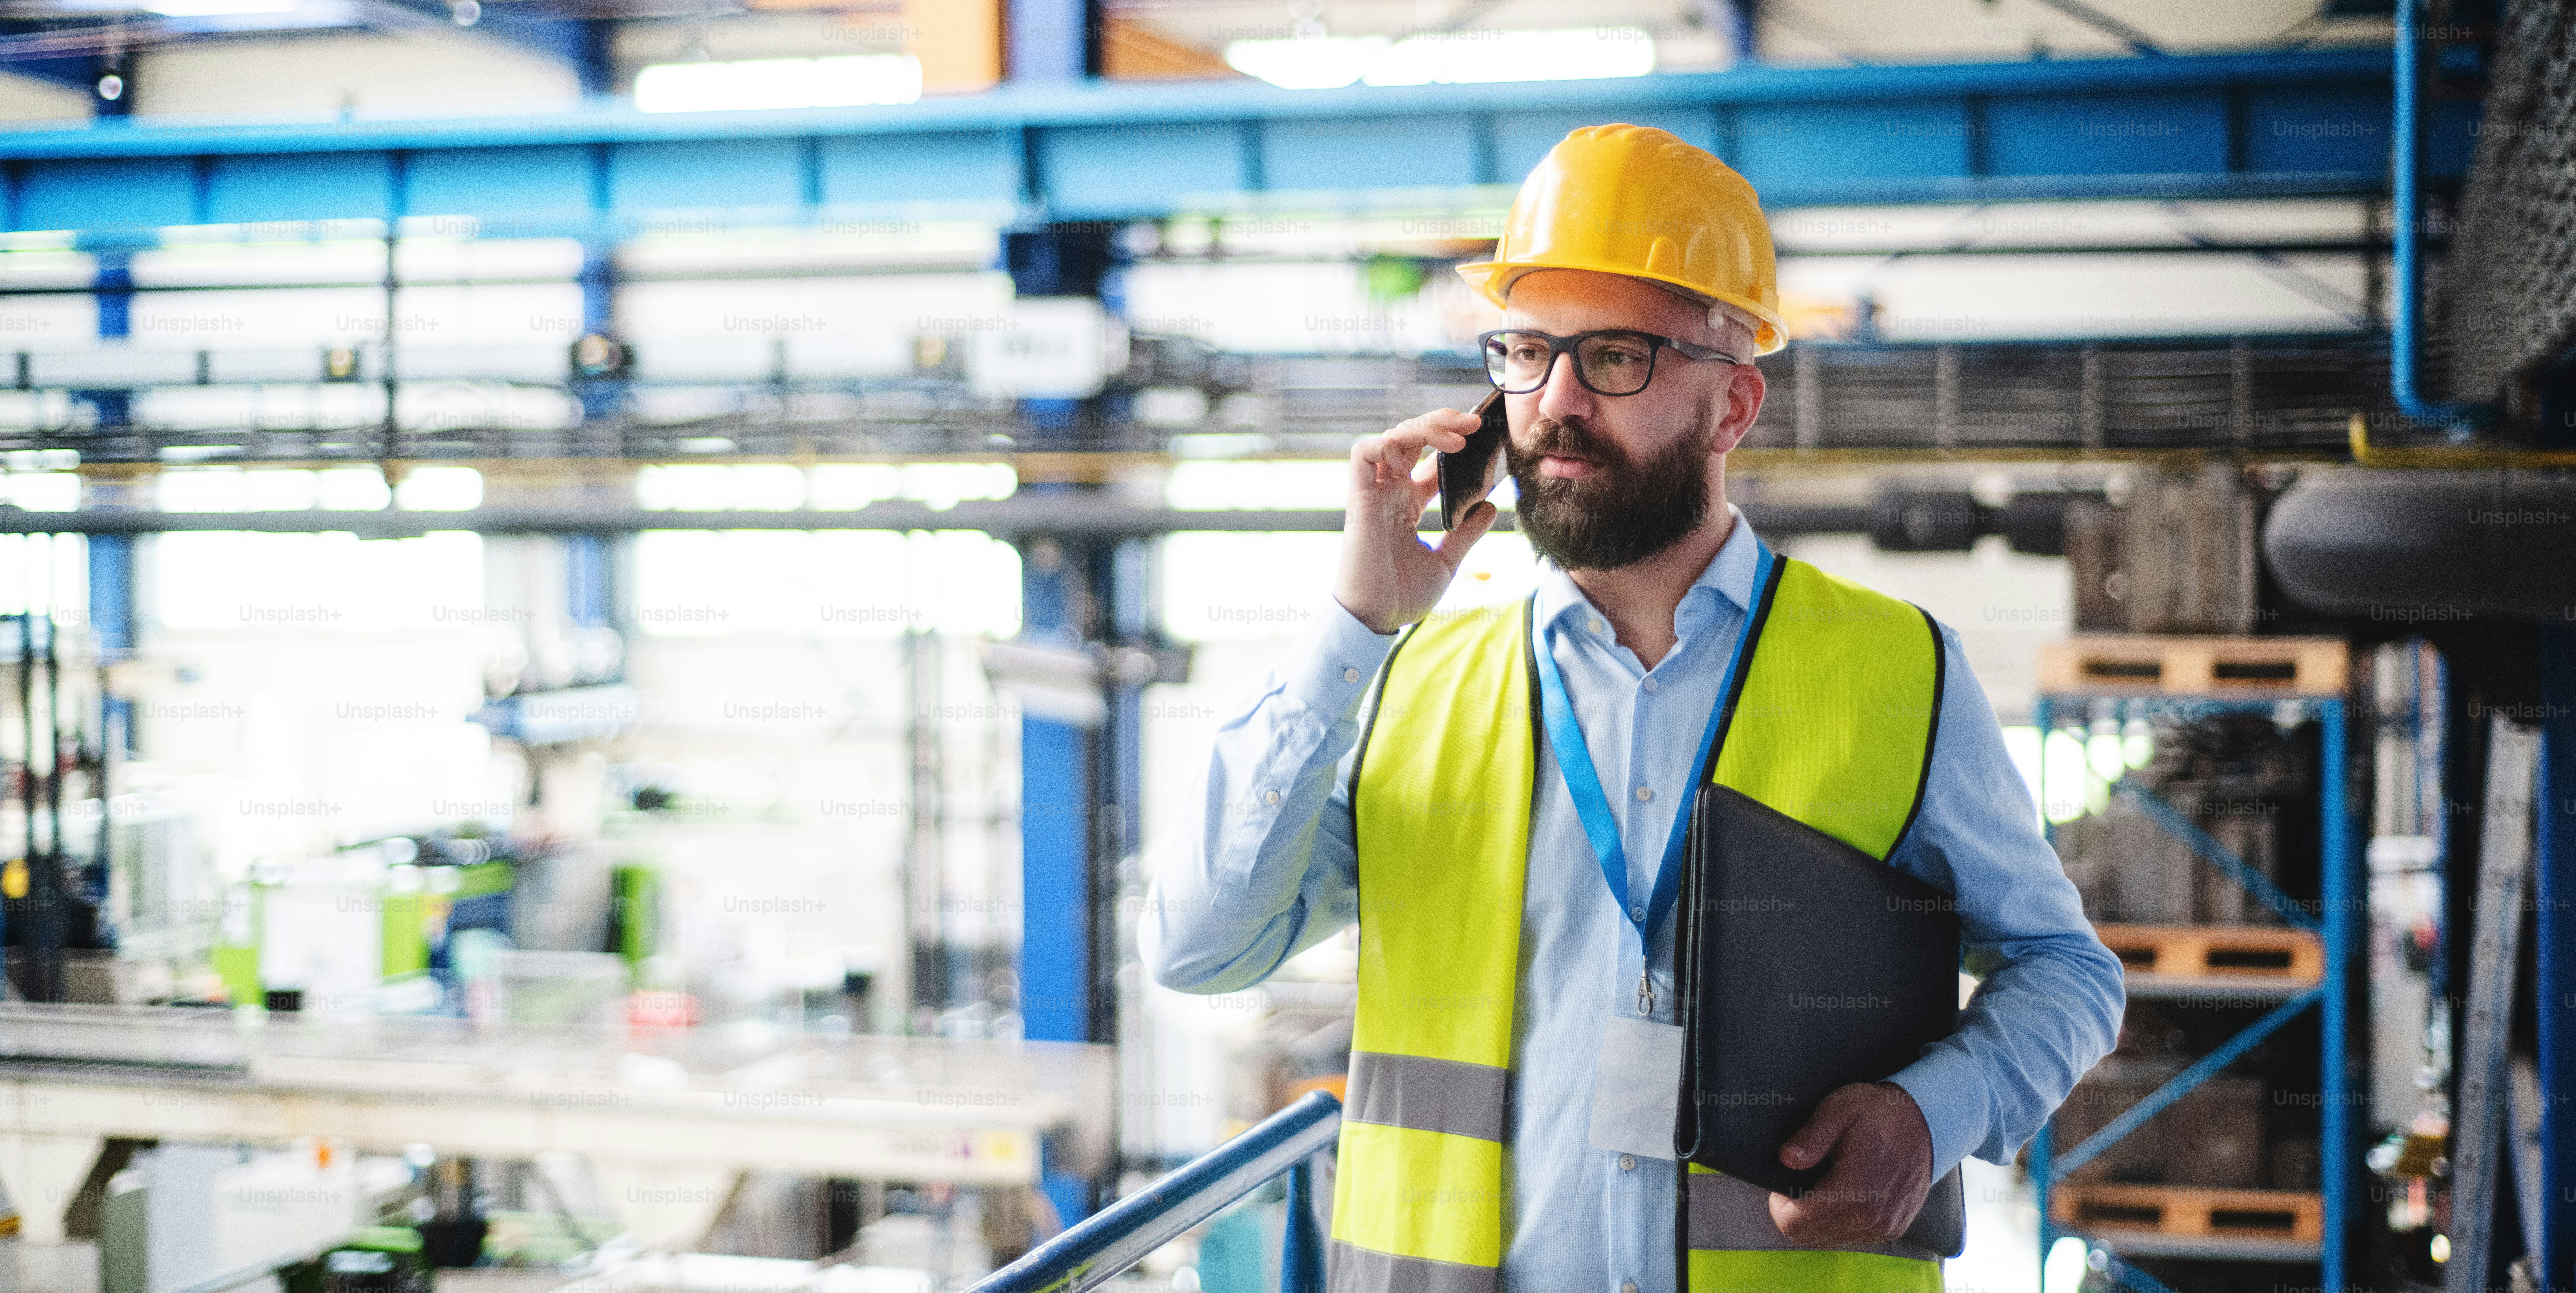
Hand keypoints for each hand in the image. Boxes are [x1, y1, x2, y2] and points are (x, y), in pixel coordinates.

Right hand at [1332, 409, 1501, 633]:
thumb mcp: (1447, 560)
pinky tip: (1413, 454)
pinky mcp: (1359, 498)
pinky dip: (1387, 444)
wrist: (1377, 617)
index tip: (1483, 438)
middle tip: (1474, 424)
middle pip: (1412, 439)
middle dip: (1441, 423)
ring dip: (1423, 429)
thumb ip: (1466, 532)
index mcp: (1408, 503)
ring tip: (1457, 439)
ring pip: (1392, 437)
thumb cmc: (1403, 594)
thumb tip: (1491, 505)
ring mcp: (1375, 492)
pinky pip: (1362, 454)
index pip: (1430, 460)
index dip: (1452, 443)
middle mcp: (1391, 492)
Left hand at [1768, 1082, 1934, 1246]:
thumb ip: (1811, 1135)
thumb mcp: (1840, 1108)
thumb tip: (1786, 1159)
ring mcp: (1884, 1227)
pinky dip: (1838, 1223)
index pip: (1794, 1223)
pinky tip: (1843, 1196)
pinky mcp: (1893, 1229)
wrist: (1928, 1123)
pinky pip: (1850, 1239)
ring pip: (1827, 1240)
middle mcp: (1870, 1217)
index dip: (1779, 1205)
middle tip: (1802, 1182)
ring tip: (1824, 1186)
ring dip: (1817, 1219)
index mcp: (1853, 1189)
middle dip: (1795, 1213)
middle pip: (1806, 1236)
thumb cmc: (1879, 1113)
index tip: (1785, 1182)